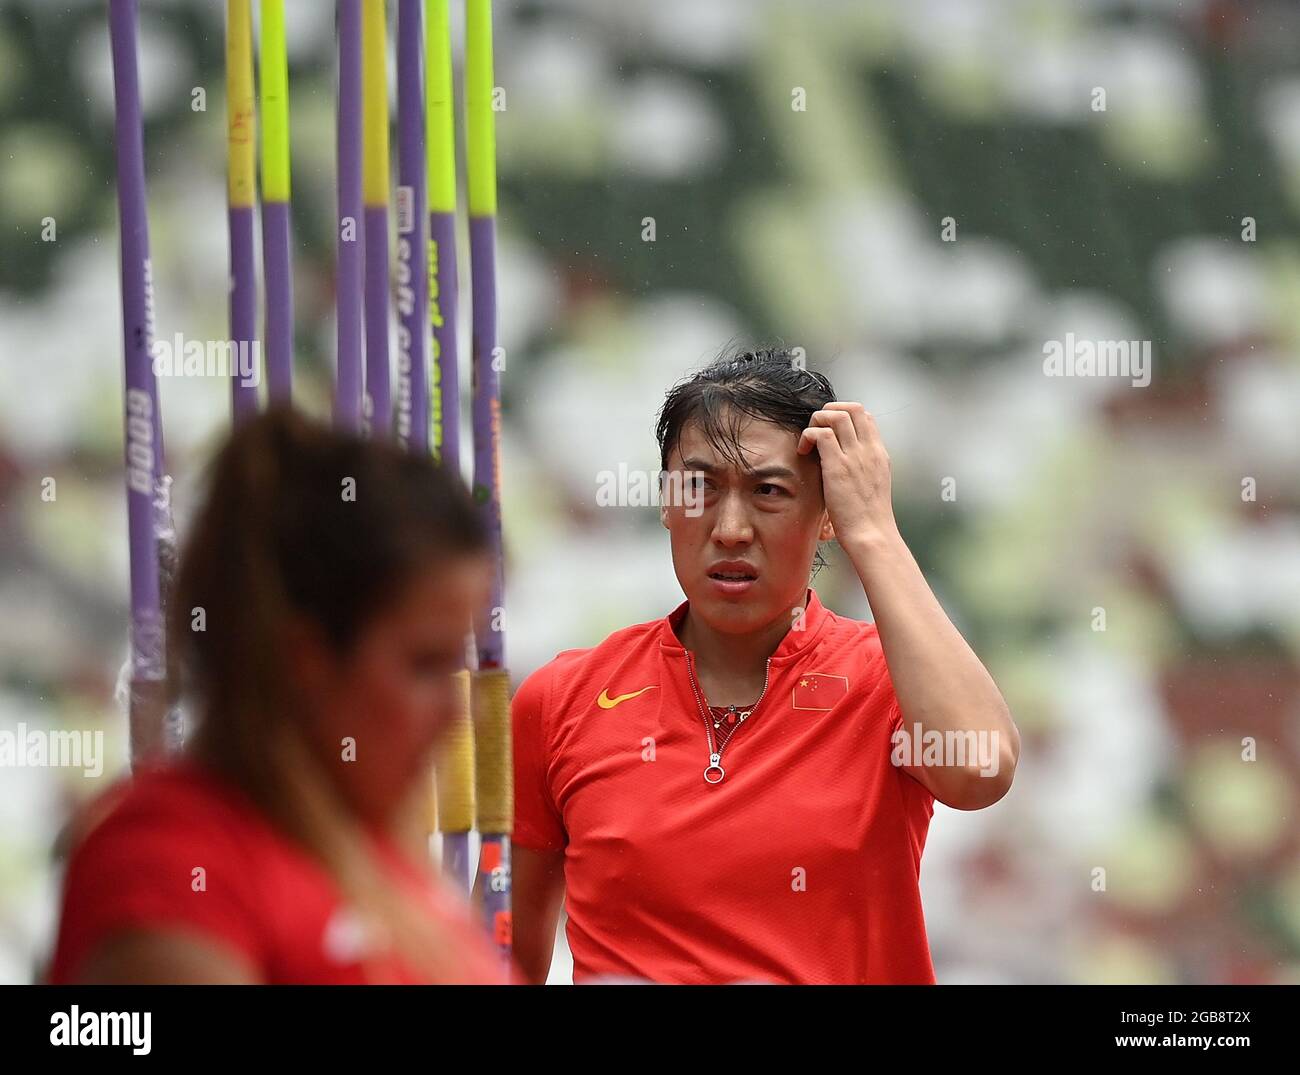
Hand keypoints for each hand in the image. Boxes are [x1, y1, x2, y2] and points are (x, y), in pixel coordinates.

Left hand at [796, 402, 897, 547]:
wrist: (872, 534)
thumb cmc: (868, 518)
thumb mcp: (872, 485)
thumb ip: (861, 469)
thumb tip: (843, 463)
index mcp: (878, 454)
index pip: (865, 416)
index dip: (845, 416)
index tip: (830, 431)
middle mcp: (869, 450)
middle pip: (853, 408)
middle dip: (830, 410)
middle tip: (817, 429)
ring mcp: (855, 456)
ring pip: (836, 415)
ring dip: (817, 421)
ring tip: (809, 440)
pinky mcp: (838, 466)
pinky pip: (821, 433)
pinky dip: (808, 435)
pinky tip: (804, 451)